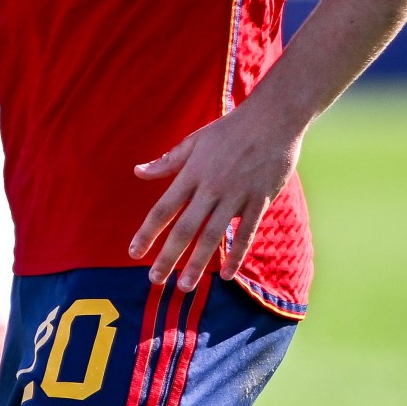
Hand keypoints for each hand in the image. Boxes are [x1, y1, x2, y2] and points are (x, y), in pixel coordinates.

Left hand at [128, 103, 303, 290]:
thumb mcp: (194, 141)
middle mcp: (211, 188)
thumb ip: (167, 162)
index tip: (133, 252)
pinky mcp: (258, 200)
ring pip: (212, 236)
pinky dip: (236, 255)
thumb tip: (138, 172)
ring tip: (184, 286)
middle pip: (184, 228)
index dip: (147, 232)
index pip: (164, 208)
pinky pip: (246, 234)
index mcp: (192, 173)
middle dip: (168, 256)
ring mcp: (235, 196)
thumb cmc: (230, 129)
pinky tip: (225, 275)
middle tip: (155, 280)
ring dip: (197, 263)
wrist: (272, 119)